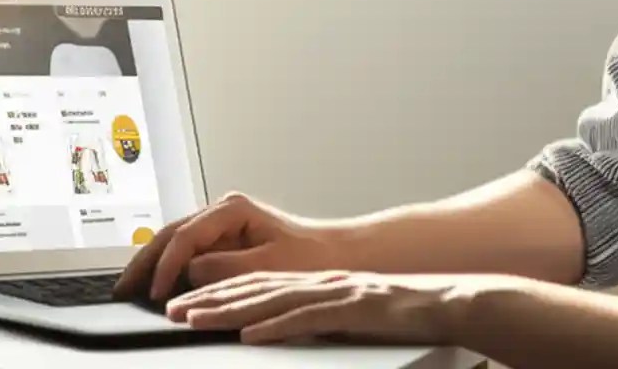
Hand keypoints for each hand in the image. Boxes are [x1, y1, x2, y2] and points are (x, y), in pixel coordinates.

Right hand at [113, 193, 343, 300]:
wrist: (336, 256)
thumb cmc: (311, 258)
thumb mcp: (269, 266)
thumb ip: (227, 267)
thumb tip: (189, 271)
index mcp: (232, 209)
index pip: (186, 236)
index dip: (166, 266)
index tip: (155, 292)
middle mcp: (222, 212)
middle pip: (170, 234)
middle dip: (145, 261)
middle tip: (122, 288)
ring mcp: (221, 225)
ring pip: (174, 242)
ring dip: (152, 264)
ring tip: (129, 287)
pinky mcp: (223, 240)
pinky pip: (188, 253)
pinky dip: (169, 268)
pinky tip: (155, 284)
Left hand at [162, 271, 481, 345]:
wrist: (445, 302)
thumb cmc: (398, 313)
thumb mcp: (346, 311)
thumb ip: (312, 315)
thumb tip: (273, 328)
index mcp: (313, 282)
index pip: (255, 284)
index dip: (216, 292)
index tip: (184, 302)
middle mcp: (317, 282)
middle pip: (252, 289)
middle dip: (209, 299)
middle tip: (172, 310)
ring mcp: (333, 294)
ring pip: (270, 301)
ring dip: (228, 311)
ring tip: (196, 319)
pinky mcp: (351, 310)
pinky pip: (306, 320)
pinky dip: (276, 327)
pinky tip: (252, 335)